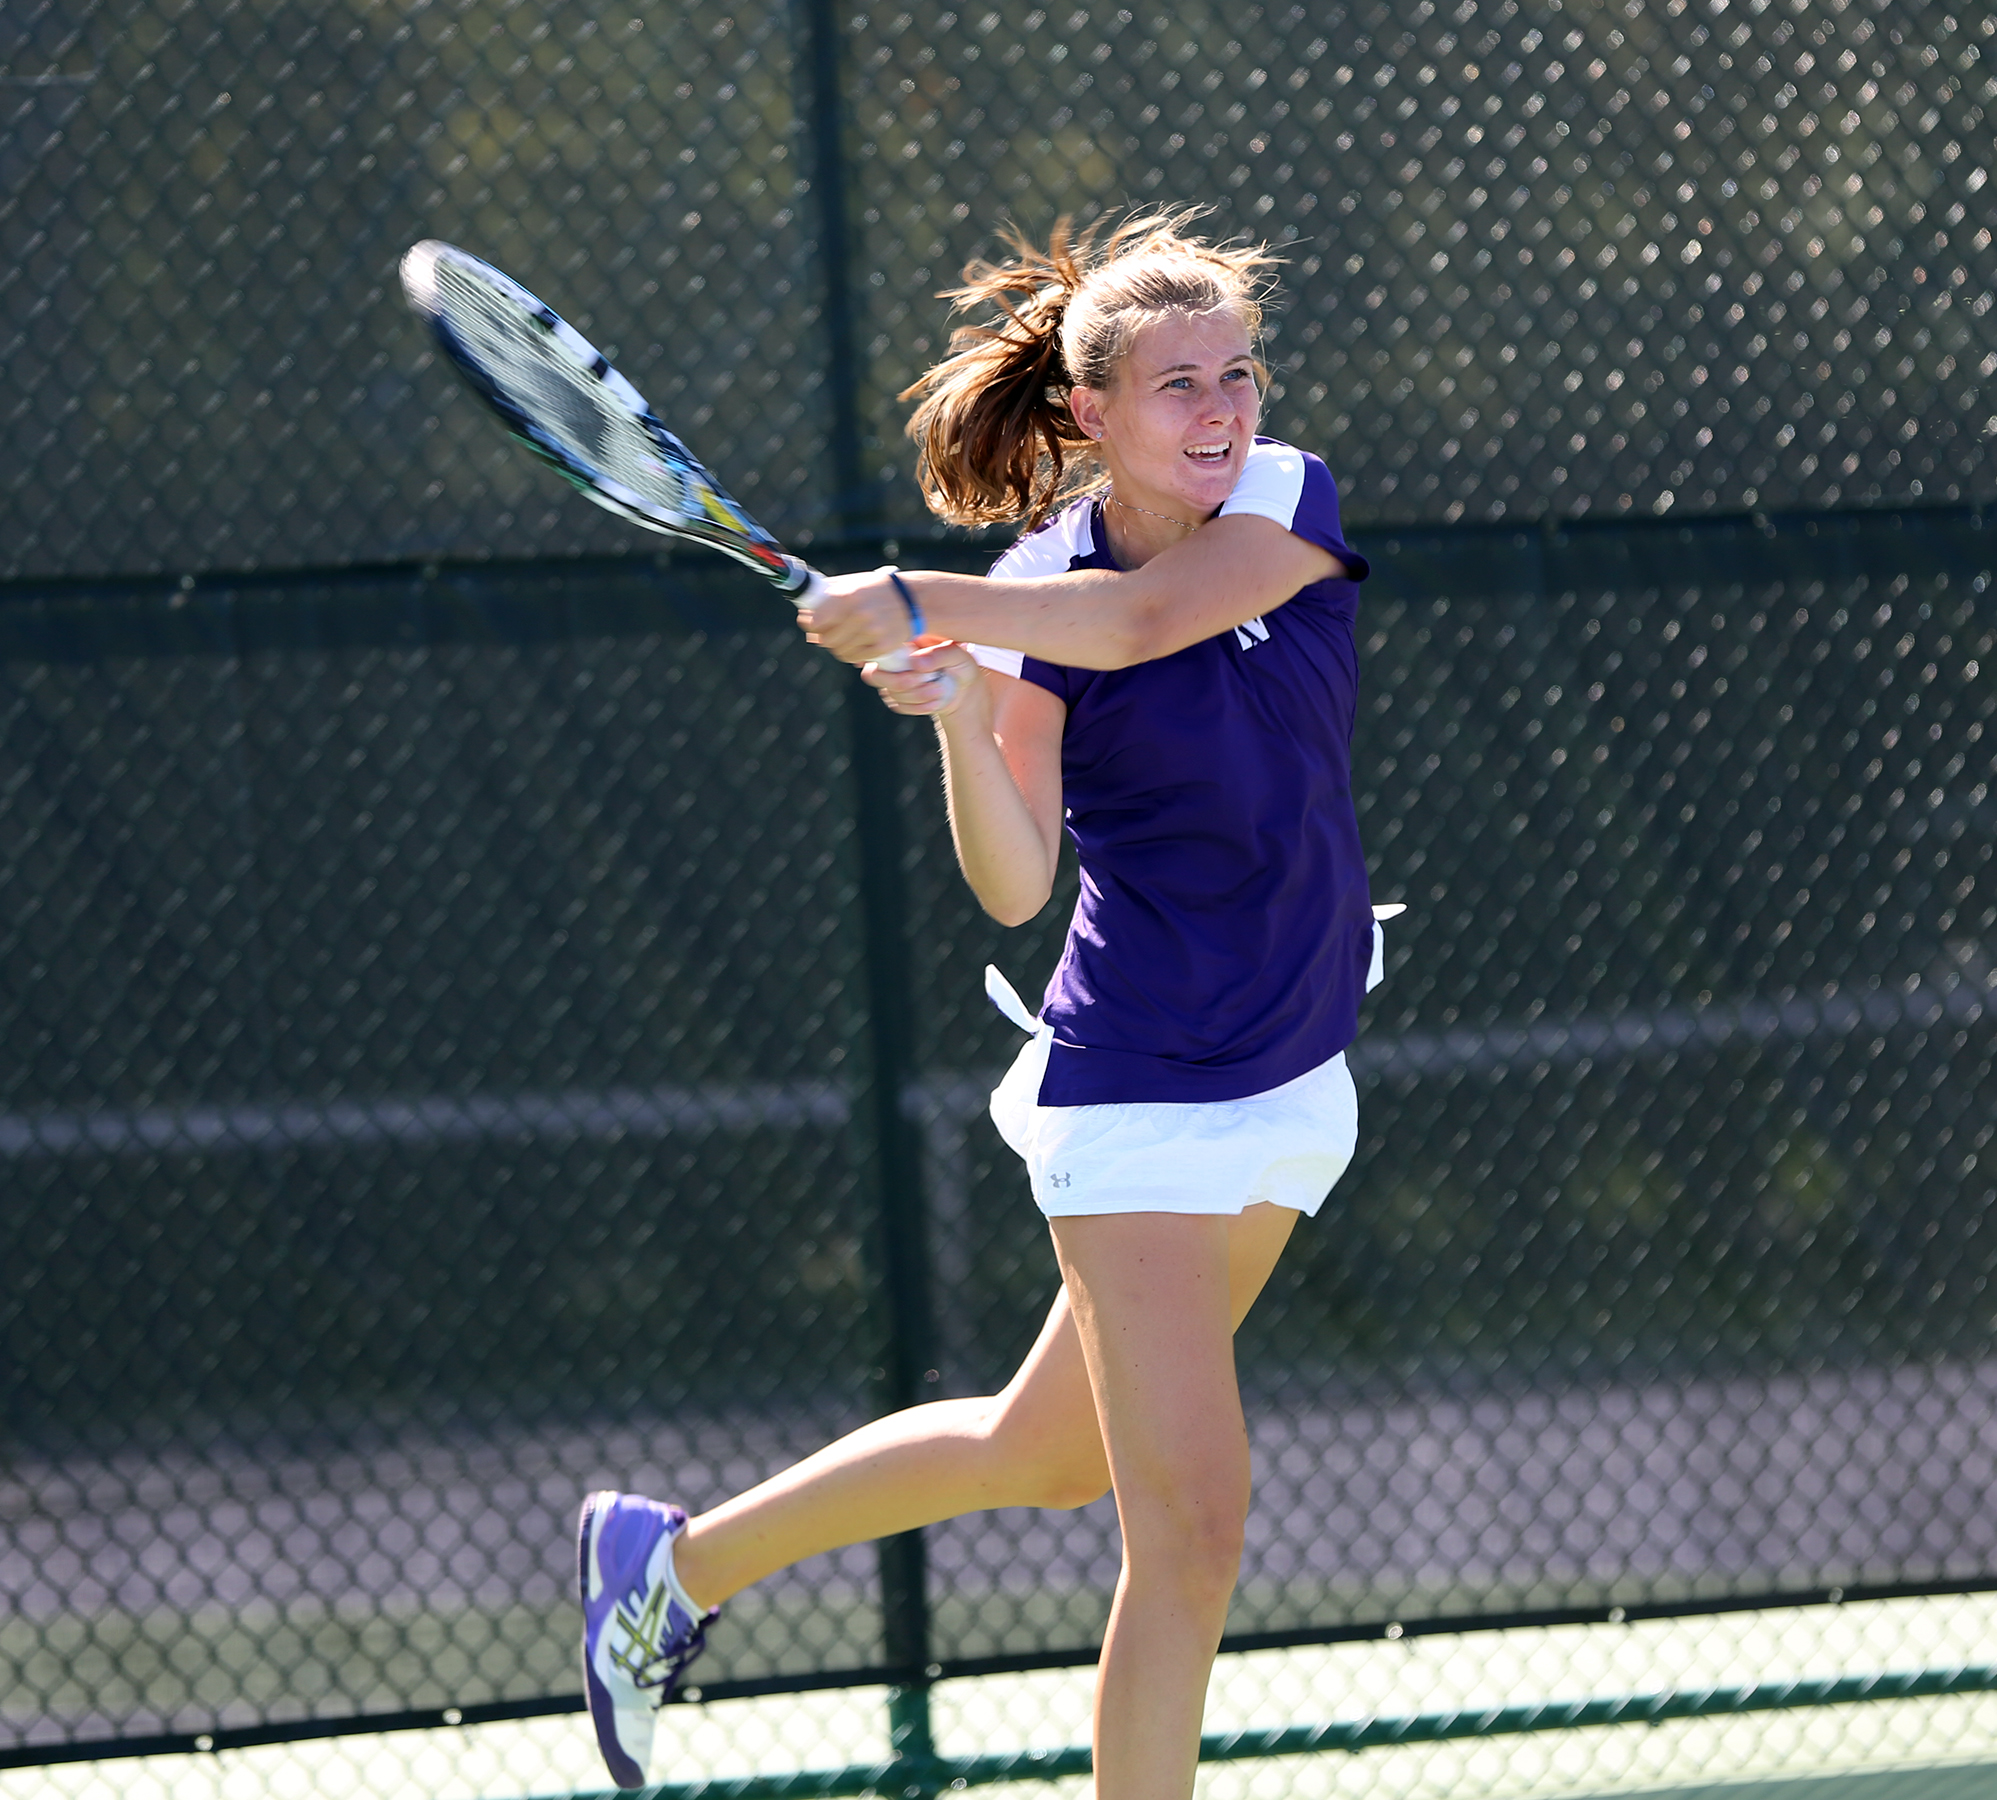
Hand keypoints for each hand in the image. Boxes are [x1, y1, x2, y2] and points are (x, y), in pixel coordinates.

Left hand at [796, 567, 915, 664]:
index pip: (816, 620)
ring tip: (842, 638)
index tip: (809, 622)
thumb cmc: (878, 590)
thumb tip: (806, 617)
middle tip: (826, 632)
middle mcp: (859, 615)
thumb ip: (829, 595)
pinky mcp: (883, 646)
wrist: (914, 599)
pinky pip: (856, 658)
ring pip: (840, 651)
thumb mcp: (853, 583)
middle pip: (827, 639)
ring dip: (838, 647)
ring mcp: (872, 632)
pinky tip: (855, 645)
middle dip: (823, 637)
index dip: (809, 623)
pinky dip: (852, 654)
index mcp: (848, 597)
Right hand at [863, 642, 978, 720]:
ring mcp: (893, 681)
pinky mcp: (899, 699)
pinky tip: (936, 701)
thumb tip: (915, 662)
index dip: (883, 659)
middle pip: (874, 675)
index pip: (878, 648)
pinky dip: (919, 707)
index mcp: (901, 643)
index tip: (912, 665)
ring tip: (939, 689)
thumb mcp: (957, 655)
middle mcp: (892, 661)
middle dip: (900, 681)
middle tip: (926, 679)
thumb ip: (940, 654)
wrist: (965, 688)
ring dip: (916, 695)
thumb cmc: (960, 664)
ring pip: (890, 693)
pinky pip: (899, 707)